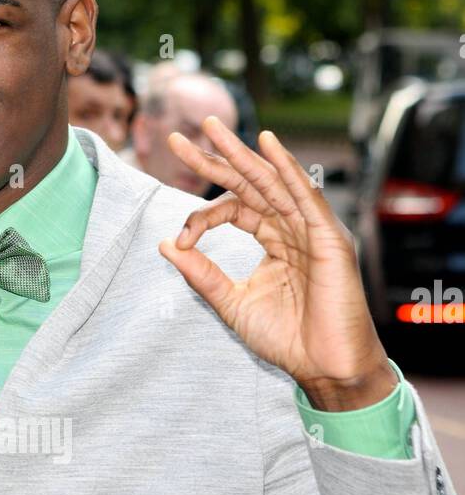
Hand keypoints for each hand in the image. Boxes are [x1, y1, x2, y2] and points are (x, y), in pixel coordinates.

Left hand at [158, 116, 396, 408]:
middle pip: (249, 183)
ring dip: (241, 152)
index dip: (201, 217)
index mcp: (273, 240)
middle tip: (179, 137)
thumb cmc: (287, 339)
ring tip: (211, 126)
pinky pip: (305, 196)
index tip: (179, 240)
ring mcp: (311, 230)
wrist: (324, 367)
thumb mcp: (232, 303)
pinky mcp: (328, 238)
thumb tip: (165, 244)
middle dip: (214, 158)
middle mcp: (291, 228)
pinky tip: (267, 144)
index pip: (233, 208)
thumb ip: (201, 274)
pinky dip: (287, 168)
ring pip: (272, 181)